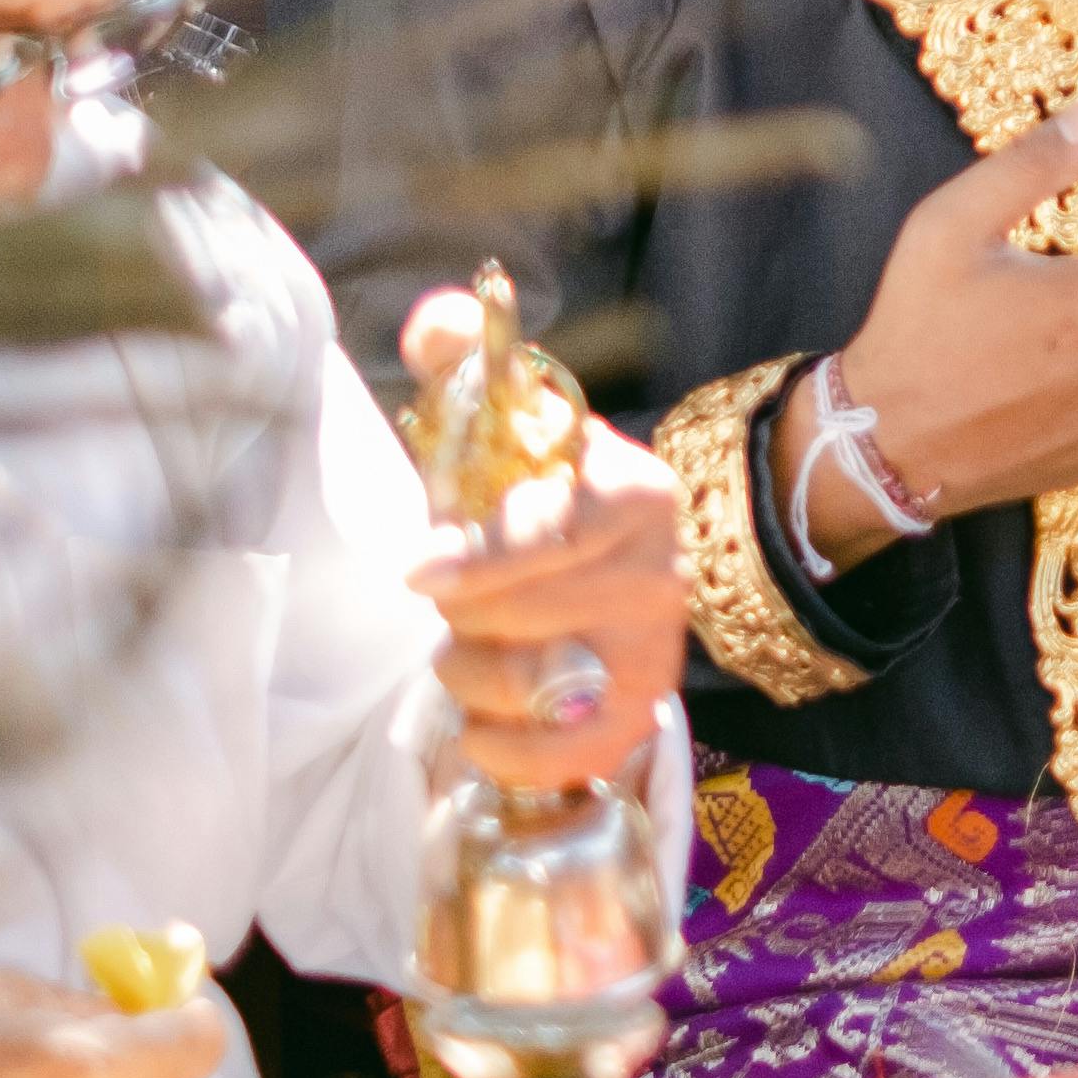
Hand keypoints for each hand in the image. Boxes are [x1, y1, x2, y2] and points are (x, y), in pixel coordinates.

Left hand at [394, 294, 697, 789]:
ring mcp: (655, 652)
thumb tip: (437, 320)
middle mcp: (660, 574)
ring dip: (469, 673)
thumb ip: (466, 360)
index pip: (556, 531)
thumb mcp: (511, 418)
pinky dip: (508, 749)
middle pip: (520, 614)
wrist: (619, 559)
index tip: (417, 568)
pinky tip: (484, 726)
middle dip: (461, 610)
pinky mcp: (639, 717)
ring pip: (527, 685)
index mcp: (633, 491)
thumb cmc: (539, 488)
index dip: (484, 555)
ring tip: (467, 648)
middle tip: (452, 595)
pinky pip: (564, 757)